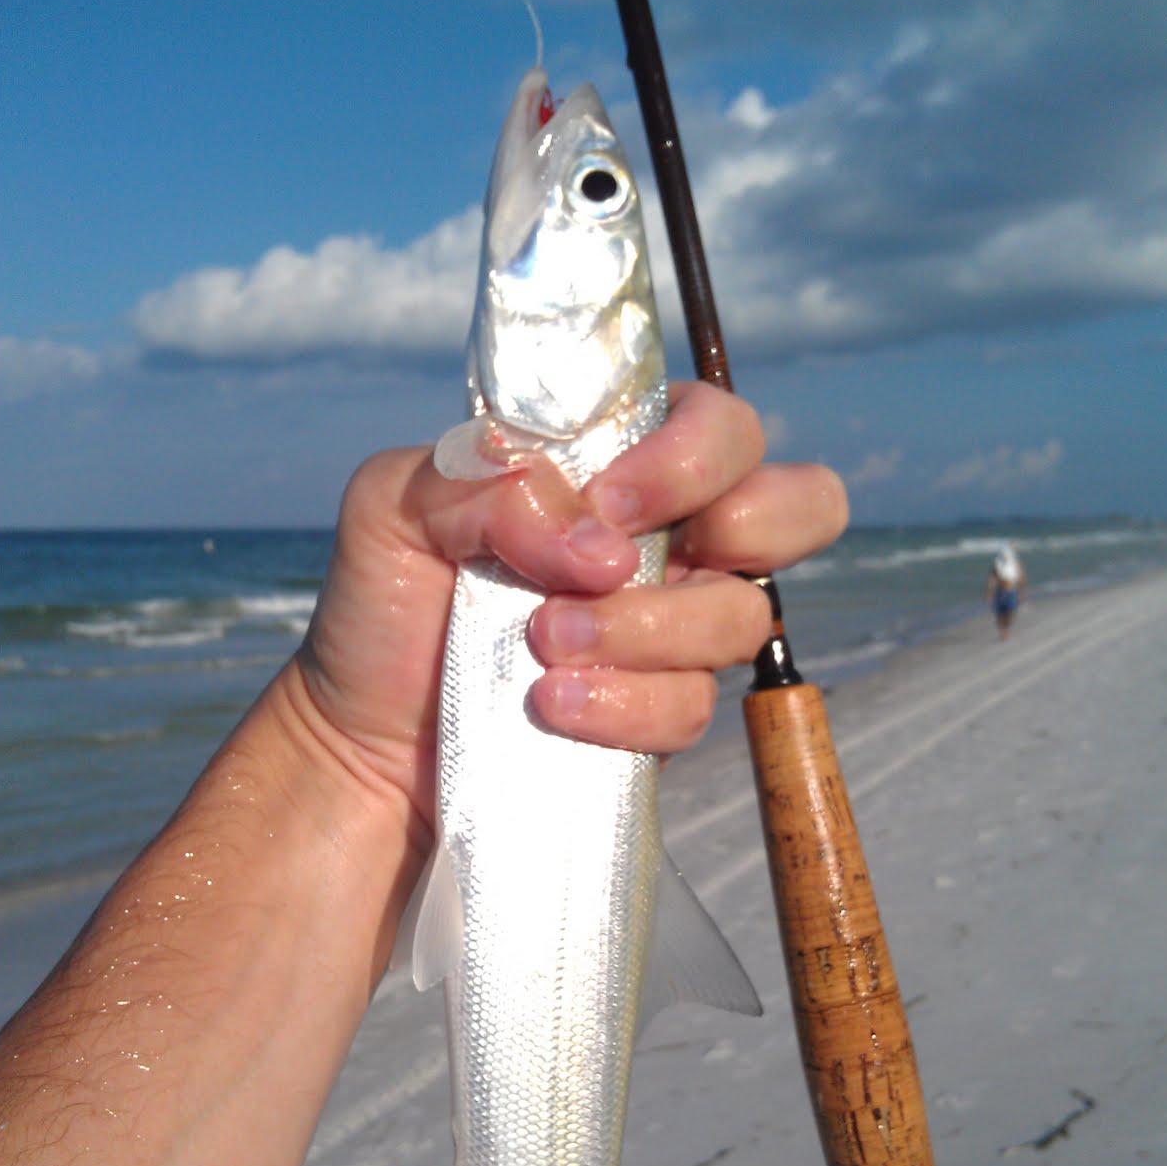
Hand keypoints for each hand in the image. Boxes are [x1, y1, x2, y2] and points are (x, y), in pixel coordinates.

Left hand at [295, 381, 847, 835]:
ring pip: (741, 616)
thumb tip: (597, 542)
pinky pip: (694, 706)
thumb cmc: (383, 608)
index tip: (608, 498)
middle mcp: (665, 542)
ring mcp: (671, 634)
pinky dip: (624, 706)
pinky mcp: (659, 716)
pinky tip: (550, 707)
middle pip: (801, 503)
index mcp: (615, 467)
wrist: (365, 740)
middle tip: (621, 563)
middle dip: (742, 523)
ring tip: (541, 645)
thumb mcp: (391, 505)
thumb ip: (478, 475)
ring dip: (643, 630)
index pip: (721, 425)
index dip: (693, 453)